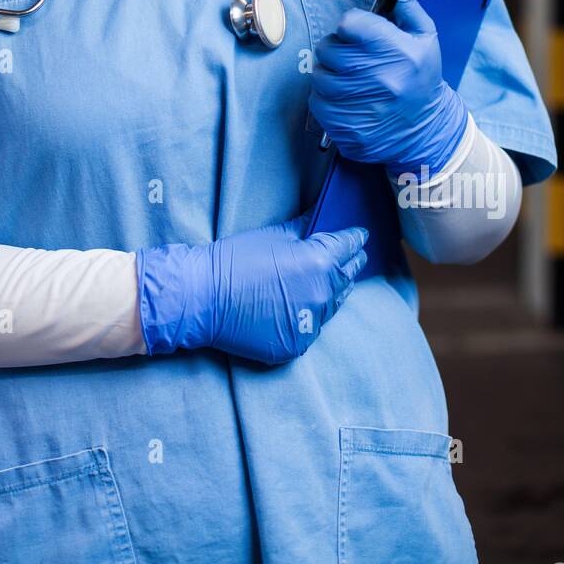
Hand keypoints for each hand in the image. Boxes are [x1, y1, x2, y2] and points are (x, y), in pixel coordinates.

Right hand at [135, 222, 367, 364]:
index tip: (360, 235)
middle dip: (349, 264)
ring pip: (333, 304)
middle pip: (346, 278)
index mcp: (318, 262)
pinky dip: (312, 314)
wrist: (203, 298)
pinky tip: (306, 305)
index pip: (347, 247)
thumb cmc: (234, 260)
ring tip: (330, 281)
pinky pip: (313, 326)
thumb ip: (303, 229)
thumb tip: (319, 218)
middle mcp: (321, 295)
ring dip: (333, 291)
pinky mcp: (297, 344)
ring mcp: (310, 323)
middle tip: (353, 256)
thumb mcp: (271, 235)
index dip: (354, 238)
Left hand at [309, 0, 468, 176]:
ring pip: (320, 75)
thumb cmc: (420, 76)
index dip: (351, 26)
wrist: (424, 131)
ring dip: (329, 73)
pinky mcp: (347, 128)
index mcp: (401, 52)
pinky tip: (346, 98)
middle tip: (353, 56)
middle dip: (337, 48)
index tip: (359, 34)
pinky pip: (317, 101)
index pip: (350, 24)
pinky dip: (326, 98)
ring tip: (350, 77)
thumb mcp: (422, 34)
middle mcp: (382, 80)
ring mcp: (363, 107)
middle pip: (329, 48)